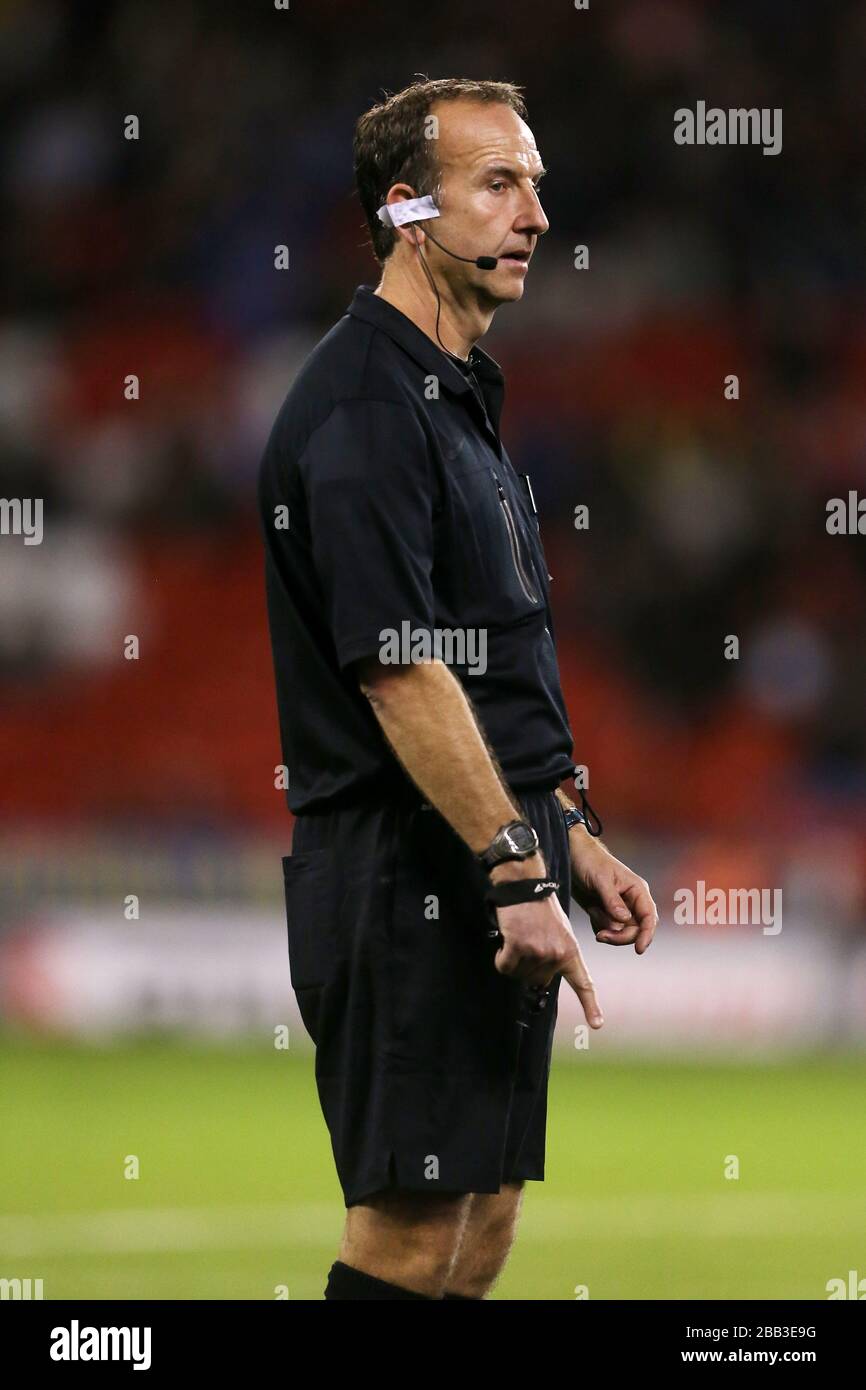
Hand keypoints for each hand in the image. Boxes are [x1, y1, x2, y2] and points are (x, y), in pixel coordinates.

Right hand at [491, 860, 603, 1028]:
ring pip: (518, 974)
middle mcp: (557, 955)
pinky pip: (505, 966)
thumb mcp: (559, 932)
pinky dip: (501, 957)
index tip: (597, 1024)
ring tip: (519, 936)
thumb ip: (556, 957)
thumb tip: (540, 983)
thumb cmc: (540, 909)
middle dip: (528, 967)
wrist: (525, 887)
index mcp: (570, 951)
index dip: (590, 1005)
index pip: (582, 982)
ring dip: (513, 960)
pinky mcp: (519, 947)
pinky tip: (508, 939)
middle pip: (537, 981)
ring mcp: (539, 952)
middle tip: (528, 942)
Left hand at [568, 831, 657, 952]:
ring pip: (620, 932)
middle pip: (635, 930)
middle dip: (619, 936)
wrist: (571, 855)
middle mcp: (632, 901)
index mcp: (637, 890)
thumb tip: (625, 920)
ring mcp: (619, 908)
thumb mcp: (600, 879)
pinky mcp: (606, 912)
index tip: (638, 949)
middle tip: (601, 935)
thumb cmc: (589, 860)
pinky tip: (591, 912)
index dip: (647, 935)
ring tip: (593, 911)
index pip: (649, 917)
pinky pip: (607, 929)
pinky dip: (598, 927)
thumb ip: (612, 901)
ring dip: (606, 928)